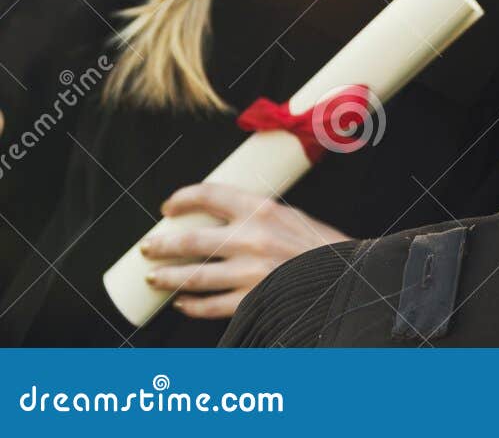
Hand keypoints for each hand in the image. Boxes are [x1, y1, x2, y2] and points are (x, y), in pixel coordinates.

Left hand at [140, 182, 345, 319]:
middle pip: (191, 240)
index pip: (210, 194)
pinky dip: (190, 305)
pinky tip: (180, 302)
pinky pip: (210, 306)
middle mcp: (252, 238)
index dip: (182, 198)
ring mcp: (250, 273)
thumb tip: (219, 222)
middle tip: (146, 247)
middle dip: (161, 244)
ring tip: (153, 277)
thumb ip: (257, 218)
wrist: (348, 276)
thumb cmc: (320, 244)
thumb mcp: (291, 217)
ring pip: (193, 277)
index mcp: (263, 208)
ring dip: (167, 277)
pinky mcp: (252, 301)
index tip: (168, 206)